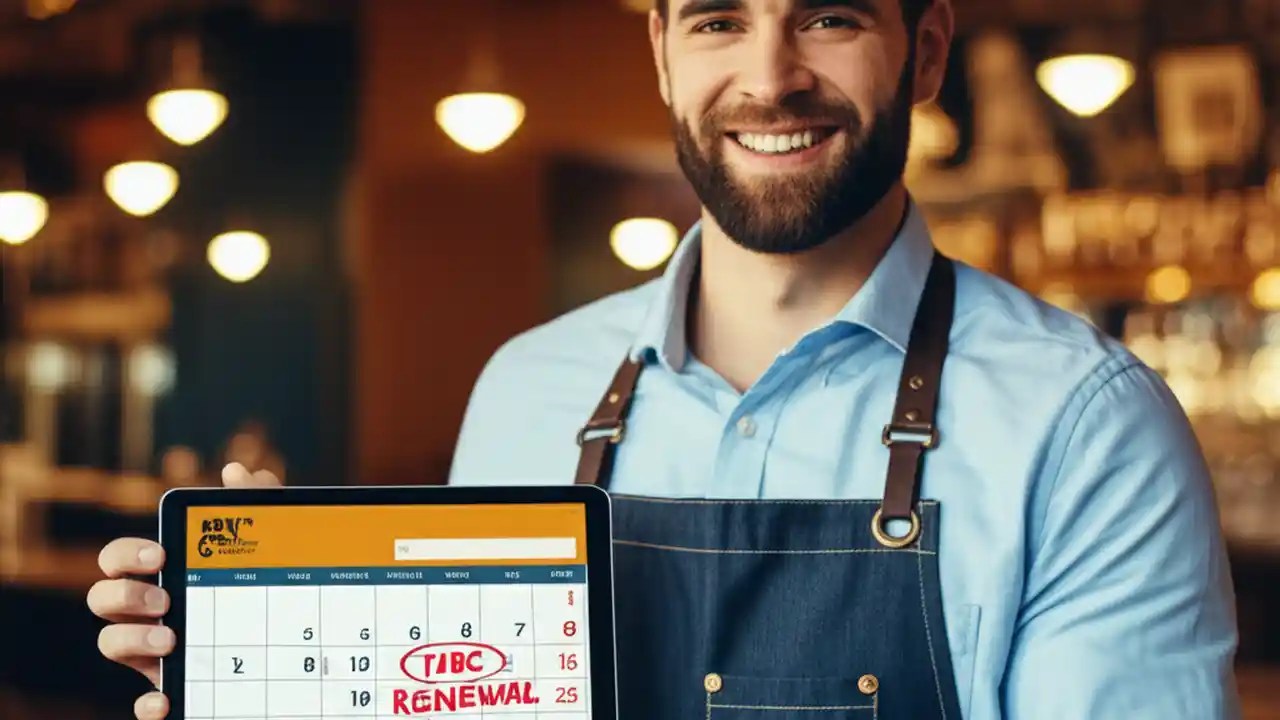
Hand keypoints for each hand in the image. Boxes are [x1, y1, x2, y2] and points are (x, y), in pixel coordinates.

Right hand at [87, 462, 280, 718]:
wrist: (298, 653)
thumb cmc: (270, 591)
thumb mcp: (274, 546)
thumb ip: (259, 507)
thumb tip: (235, 471)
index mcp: (167, 577)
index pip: (121, 561)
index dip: (126, 556)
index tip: (160, 555)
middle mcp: (152, 614)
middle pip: (103, 599)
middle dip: (124, 596)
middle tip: (167, 599)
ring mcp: (158, 654)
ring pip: (110, 645)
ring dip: (130, 640)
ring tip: (172, 639)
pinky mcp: (175, 691)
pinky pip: (144, 705)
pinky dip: (149, 705)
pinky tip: (167, 700)